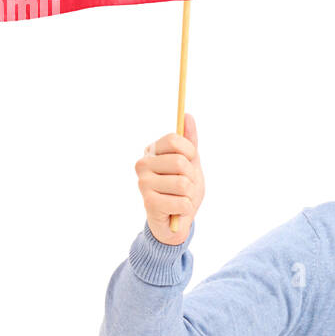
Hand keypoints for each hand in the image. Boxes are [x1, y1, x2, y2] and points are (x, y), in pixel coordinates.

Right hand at [136, 113, 203, 244]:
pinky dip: (186, 208)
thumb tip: (187, 115)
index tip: (189, 162)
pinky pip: (182, 201)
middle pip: (180, 162)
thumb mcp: (191, 163)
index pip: (175, 139)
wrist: (175, 220)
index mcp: (152, 151)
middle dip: (191, 177)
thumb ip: (190, 140)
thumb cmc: (183, 189)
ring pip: (183, 183)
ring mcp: (143, 183)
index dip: (190, 152)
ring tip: (179, 198)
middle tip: (184, 186)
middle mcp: (143, 164)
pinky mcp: (149, 202)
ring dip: (189, 194)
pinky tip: (176, 210)